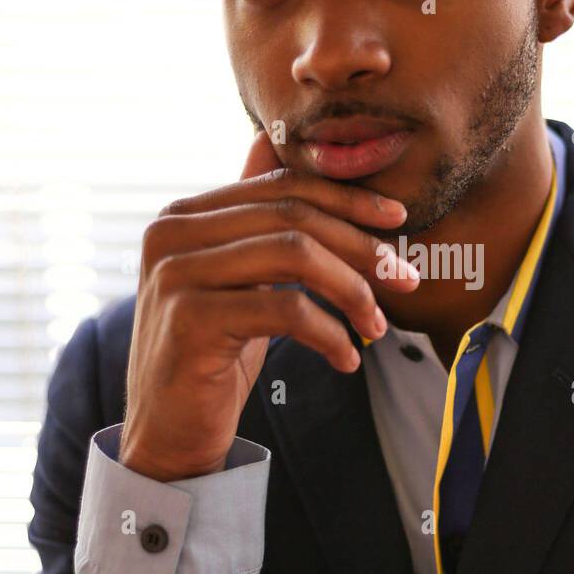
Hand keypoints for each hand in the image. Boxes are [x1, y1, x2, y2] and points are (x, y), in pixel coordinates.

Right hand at [119, 129, 418, 481]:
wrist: (167, 434)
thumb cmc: (211, 356)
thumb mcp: (236, 281)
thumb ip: (251, 219)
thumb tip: (267, 139)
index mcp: (183, 215)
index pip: (280, 186)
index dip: (346, 200)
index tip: (397, 222)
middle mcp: (170, 234)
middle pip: (293, 216)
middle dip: (360, 246)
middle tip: (405, 279)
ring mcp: (175, 274)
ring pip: (295, 254)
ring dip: (352, 290)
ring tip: (377, 326)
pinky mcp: (189, 319)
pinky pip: (285, 309)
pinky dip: (329, 333)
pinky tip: (347, 358)